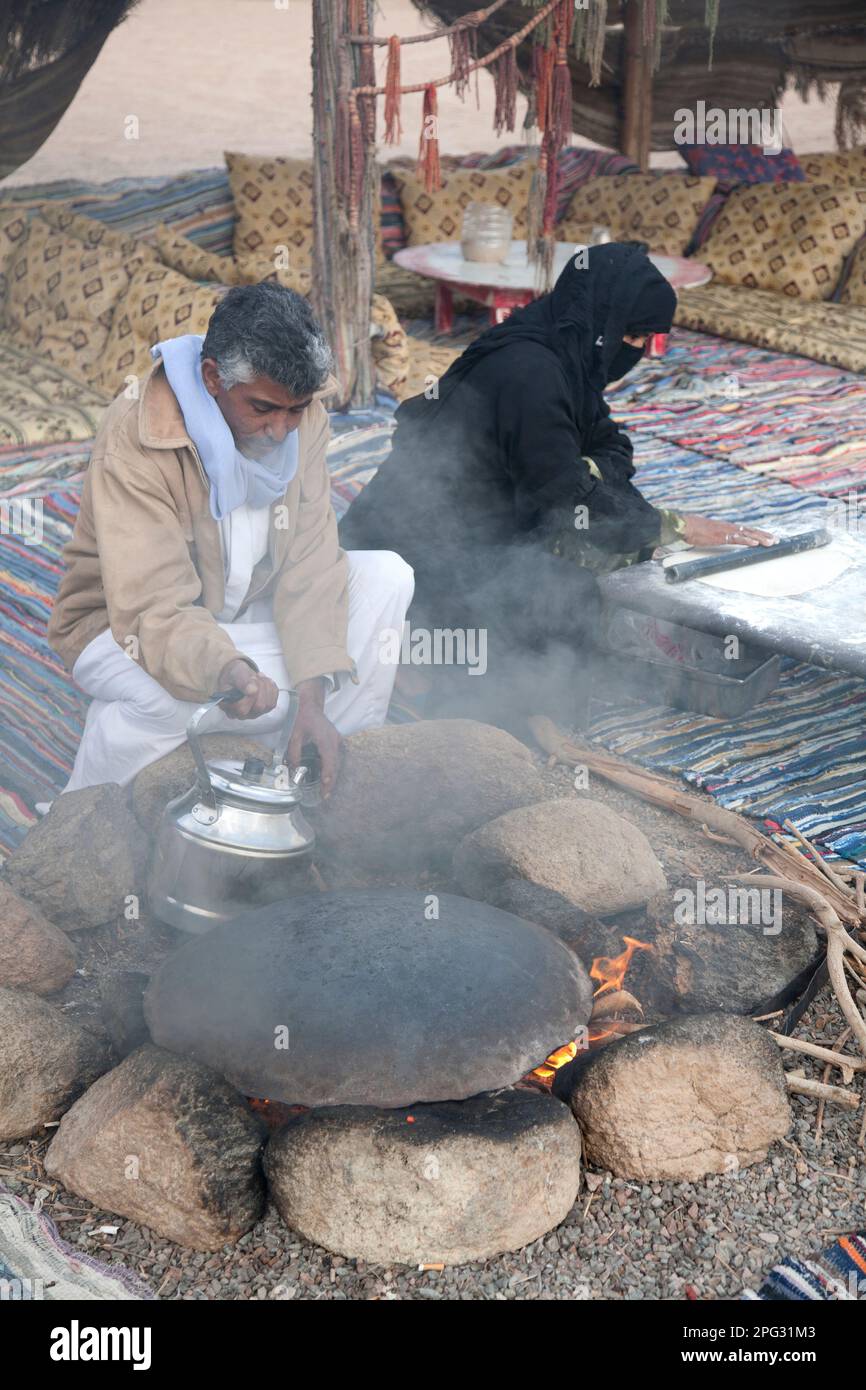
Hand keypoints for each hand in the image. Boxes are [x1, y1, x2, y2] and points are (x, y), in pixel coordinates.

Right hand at [217, 658, 278, 719]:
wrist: (240, 675)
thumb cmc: (235, 676)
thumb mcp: (235, 674)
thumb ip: (242, 682)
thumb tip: (253, 690)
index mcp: (229, 707)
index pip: (242, 709)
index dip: (249, 695)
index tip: (251, 679)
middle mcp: (242, 715)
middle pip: (258, 707)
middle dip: (260, 688)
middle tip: (254, 676)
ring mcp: (255, 713)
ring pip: (268, 704)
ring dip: (266, 686)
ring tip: (259, 676)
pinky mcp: (265, 709)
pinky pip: (274, 701)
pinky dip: (272, 688)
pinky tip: (265, 680)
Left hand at [286, 678, 341, 797]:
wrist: (309, 702)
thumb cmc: (301, 717)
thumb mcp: (294, 735)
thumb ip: (294, 753)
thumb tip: (293, 770)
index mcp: (325, 738)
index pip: (329, 762)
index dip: (328, 777)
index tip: (325, 789)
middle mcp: (334, 740)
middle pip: (335, 764)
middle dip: (331, 781)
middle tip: (324, 795)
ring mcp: (336, 739)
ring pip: (337, 761)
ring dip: (332, 775)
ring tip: (325, 789)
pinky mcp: (335, 740)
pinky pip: (335, 756)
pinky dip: (331, 767)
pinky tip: (326, 776)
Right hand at [681, 516, 775, 548]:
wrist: (686, 525)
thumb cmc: (694, 529)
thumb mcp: (708, 532)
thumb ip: (716, 535)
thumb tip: (718, 538)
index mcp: (727, 526)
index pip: (747, 529)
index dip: (758, 533)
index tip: (767, 537)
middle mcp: (730, 527)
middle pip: (751, 531)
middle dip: (764, 535)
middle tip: (776, 540)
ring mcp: (726, 531)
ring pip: (748, 534)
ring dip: (760, 538)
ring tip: (771, 542)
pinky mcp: (721, 536)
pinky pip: (737, 539)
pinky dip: (747, 540)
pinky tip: (755, 543)